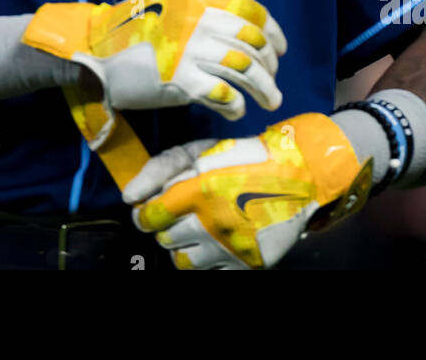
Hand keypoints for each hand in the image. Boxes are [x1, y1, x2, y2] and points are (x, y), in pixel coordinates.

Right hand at [22, 0, 286, 148]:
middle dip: (269, 66)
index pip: (248, 11)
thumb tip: (234, 36)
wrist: (94, 57)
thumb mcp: (165, 12)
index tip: (279, 49)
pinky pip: (223, 93)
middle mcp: (197, 22)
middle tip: (273, 82)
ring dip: (264, 88)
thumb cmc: (128, 36)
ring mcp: (189, 50)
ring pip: (244, 69)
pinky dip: (235, 104)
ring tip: (270, 100)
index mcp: (196, 2)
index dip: (271, 31)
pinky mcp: (180, 80)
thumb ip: (198, 18)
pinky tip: (236, 110)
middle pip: (251, 42)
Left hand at [121, 113, 373, 269]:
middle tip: (179, 216)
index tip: (148, 211)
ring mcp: (231, 248)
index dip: (144, 214)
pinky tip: (215, 242)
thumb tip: (129, 197)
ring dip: (182, 247)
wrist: (297, 176)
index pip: (149, 217)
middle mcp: (213, 224)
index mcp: (198, 192)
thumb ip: (160, 169)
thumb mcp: (201, 151)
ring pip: (183, 262)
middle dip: (165, 227)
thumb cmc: (244, 158)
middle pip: (165, 240)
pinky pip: (211, 273)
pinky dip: (207, 260)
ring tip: (195, 232)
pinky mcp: (247, 264)